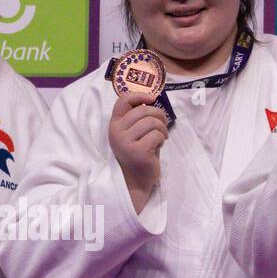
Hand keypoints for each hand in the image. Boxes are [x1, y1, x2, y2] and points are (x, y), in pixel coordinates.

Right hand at [108, 91, 167, 213]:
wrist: (134, 182)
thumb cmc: (136, 155)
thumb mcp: (132, 134)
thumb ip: (137, 119)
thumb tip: (151, 101)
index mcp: (114, 125)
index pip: (123, 101)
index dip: (139, 95)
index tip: (152, 99)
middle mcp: (117, 132)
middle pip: (143, 110)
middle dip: (159, 115)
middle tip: (163, 124)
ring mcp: (126, 142)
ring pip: (152, 122)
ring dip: (162, 128)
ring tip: (161, 137)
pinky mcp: (138, 151)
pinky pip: (157, 135)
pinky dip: (162, 139)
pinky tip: (159, 146)